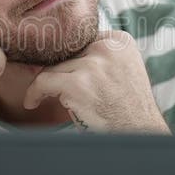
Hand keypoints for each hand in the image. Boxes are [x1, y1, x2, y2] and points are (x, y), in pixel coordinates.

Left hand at [22, 30, 169, 133]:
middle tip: (51, 89)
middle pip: (66, 53)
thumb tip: (59, 53)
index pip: (80, 41)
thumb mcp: (122, 71)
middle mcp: (107, 48)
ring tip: (49, 99)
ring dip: (49, 86)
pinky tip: (33, 102)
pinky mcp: (79, 85)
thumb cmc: (129, 110)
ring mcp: (93, 66)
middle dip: (58, 73)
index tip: (60, 72)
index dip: (69, 59)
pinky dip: (34, 93)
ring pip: (53, 68)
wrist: (141, 134)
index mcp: (119, 41)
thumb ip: (98, 58)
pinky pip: (43, 82)